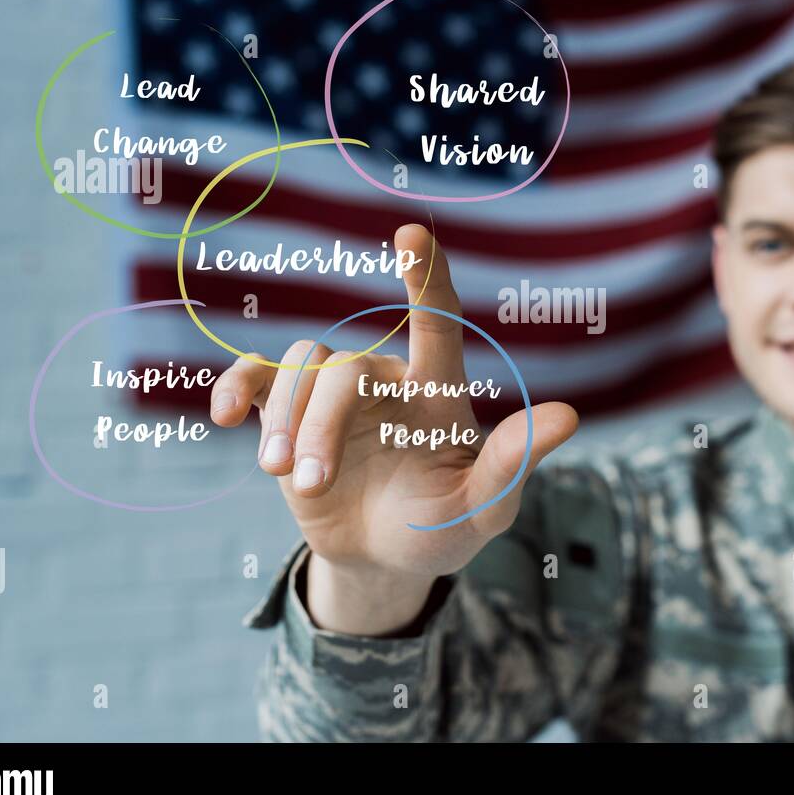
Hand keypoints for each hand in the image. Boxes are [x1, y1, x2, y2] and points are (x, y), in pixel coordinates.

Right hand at [209, 224, 578, 631]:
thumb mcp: (484, 507)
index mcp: (437, 391)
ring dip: (285, 423)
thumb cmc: (445, 527)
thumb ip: (513, 462)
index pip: (436, 321)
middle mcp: (385, 381)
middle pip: (344, 370)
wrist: (385, 560)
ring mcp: (334, 396)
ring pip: (299, 371)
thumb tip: (570, 416)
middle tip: (311, 485)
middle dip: (319, 424)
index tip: (410, 235)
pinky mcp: (290, 416)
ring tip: (289, 478)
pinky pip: (256, 381)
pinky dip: (235, 389)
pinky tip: (223, 416)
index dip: (426, 277)